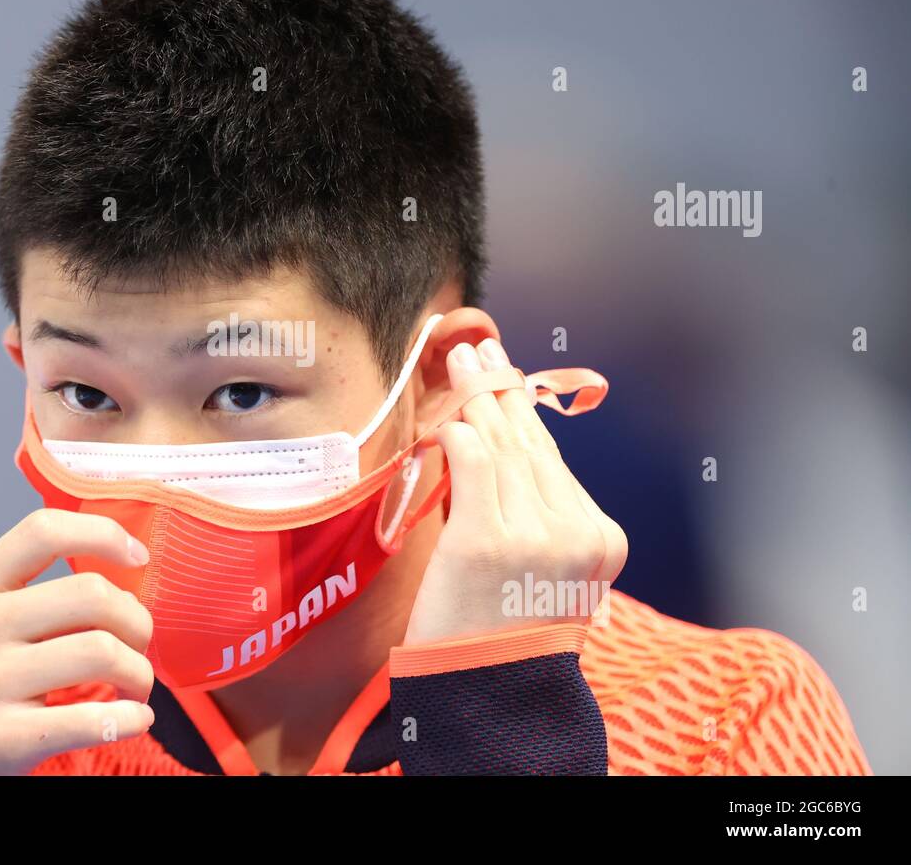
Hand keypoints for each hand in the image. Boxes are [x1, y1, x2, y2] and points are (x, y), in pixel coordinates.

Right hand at [0, 509, 155, 774]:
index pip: (45, 531)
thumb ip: (34, 584)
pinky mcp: (3, 737)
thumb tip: (125, 575)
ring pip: (102, 653)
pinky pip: (93, 721)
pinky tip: (132, 718)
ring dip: (139, 672)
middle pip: (92, 595)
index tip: (137, 557)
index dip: (103, 534)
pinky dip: (131, 719)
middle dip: (137, 620)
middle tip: (137, 642)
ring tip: (134, 684)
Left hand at [402, 338, 627, 645]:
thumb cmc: (500, 632)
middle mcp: (577, 531)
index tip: (506, 375)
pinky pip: (472, 461)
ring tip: (460, 362)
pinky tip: (444, 415)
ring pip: (502, 444)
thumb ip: (532, 512)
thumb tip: (494, 443)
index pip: (554, 458)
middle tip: (479, 350)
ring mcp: (535, 534)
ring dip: (476, 395)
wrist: (486, 693)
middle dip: (501, 389)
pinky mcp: (488, 538)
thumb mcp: (543, 569)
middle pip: (532, 443)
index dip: (525, 411)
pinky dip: (456, 431)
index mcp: (600, 539)